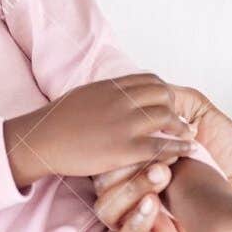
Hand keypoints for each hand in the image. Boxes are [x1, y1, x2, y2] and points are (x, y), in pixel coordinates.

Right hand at [3, 73, 195, 186]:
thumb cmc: (58, 120)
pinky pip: (161, 145)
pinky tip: (187, 150)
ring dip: (181, 127)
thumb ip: (106, 93)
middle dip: (175, 108)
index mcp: (111, 86)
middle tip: (178, 121)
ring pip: (167, 117)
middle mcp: (121, 100)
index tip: (167, 105)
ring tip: (188, 136)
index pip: (151, 80)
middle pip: (164, 95)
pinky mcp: (124, 148)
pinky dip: (179, 146)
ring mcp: (124, 124)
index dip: (164, 93)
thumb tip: (119, 93)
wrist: (42, 140)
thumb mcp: (85, 94)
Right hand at [90, 79, 231, 231]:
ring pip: (106, 210)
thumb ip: (175, 99)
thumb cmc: (227, 149)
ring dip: (129, 191)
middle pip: (101, 183)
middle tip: (160, 163)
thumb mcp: (199, 115)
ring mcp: (140, 217)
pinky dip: (134, 221)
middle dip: (124, 170)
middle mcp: (133, 188)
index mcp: (137, 159)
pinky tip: (155, 205)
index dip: (120, 145)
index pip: (107, 156)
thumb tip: (150, 89)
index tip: (150, 137)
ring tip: (161, 178)